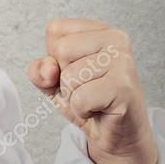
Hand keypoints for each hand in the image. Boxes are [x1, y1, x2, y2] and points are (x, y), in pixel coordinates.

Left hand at [27, 18, 158, 163]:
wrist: (118, 134)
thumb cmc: (88, 101)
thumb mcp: (53, 81)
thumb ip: (39, 70)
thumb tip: (47, 68)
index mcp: (98, 29)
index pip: (54, 30)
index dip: (55, 57)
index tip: (78, 71)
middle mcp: (115, 38)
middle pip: (61, 49)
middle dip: (64, 78)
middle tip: (87, 88)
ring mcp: (123, 61)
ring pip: (69, 76)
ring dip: (73, 96)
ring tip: (94, 99)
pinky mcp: (125, 87)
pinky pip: (80, 99)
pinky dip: (82, 110)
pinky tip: (100, 109)